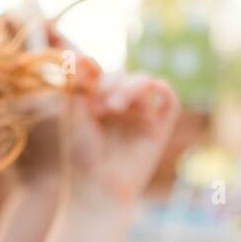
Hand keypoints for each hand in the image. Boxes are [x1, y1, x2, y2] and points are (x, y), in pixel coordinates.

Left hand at [62, 49, 179, 206]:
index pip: (99, 70)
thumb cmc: (81, 155)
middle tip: (97, 108)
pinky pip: (169, 100)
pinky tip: (150, 88)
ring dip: (129, 88)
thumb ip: (76, 84)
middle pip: (121, 75)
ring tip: (112, 107)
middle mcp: (121, 103)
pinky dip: (162, 89)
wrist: (97, 188)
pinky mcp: (159, 126)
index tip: (71, 60)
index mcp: (97, 98)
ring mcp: (141, 114)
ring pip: (143, 83)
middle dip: (109, 85)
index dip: (89, 65)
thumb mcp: (73, 115)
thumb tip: (76, 53)